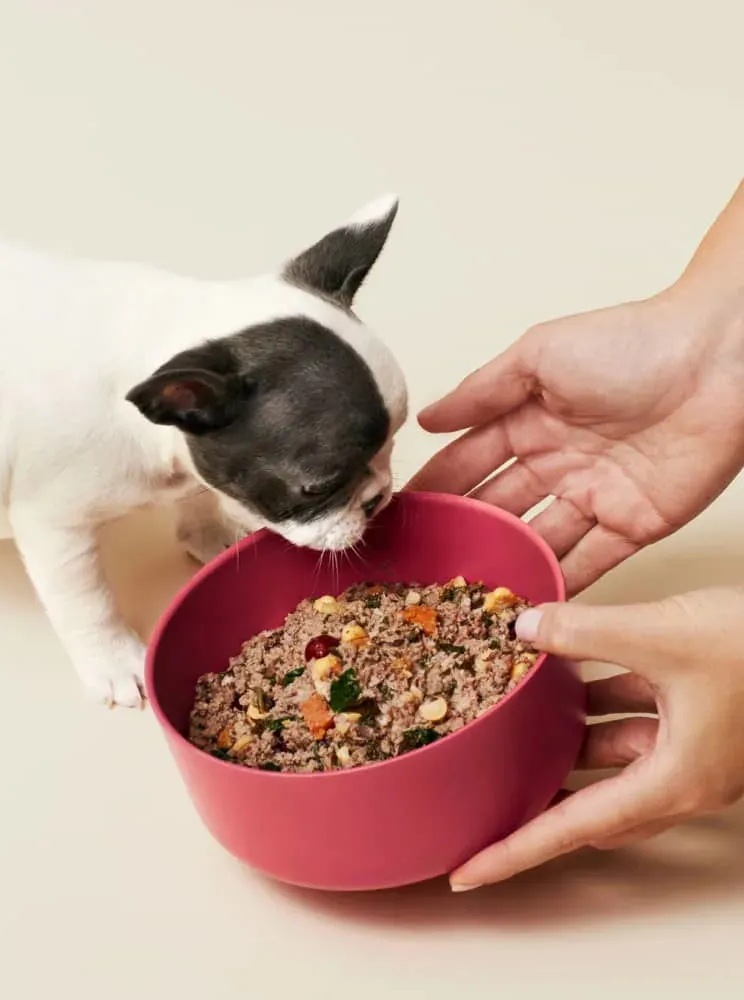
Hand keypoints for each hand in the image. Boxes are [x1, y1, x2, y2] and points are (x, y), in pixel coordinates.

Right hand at [410, 292, 743, 593]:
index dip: (436, 490)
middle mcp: (556, 463)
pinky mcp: (633, 525)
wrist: (717, 361)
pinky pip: (590, 563)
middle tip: (423, 569)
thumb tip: (425, 419)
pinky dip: (560, 586)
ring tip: (463, 600)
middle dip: (463, 537)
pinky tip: (525, 608)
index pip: (469, 463)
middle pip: (498, 509)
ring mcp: (593, 497)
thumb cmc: (630, 343)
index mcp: (529, 422)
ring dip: (504, 567)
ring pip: (537, 542)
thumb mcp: (538, 356)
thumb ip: (480, 391)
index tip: (401, 519)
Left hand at [450, 588, 743, 889]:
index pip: (573, 829)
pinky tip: (570, 670)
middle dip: (538, 792)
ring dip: (568, 734)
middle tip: (487, 790)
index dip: (516, 852)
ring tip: (516, 717)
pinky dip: (602, 698)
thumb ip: (586, 632)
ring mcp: (692, 748)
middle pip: (589, 799)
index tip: (468, 871)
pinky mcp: (700, 717)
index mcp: (671, 783)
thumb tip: (524, 627)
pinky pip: (636, 716)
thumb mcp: (664, 635)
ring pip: (612, 752)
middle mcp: (680, 777)